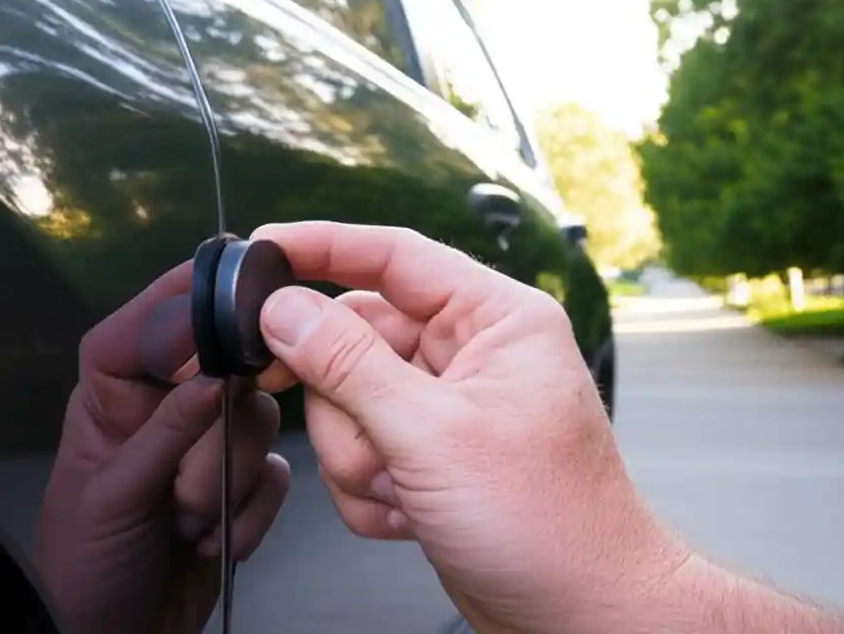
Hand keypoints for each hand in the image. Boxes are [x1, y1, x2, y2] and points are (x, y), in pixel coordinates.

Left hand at [37, 261, 289, 633]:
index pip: (141, 328)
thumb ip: (166, 433)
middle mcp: (161, 413)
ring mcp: (205, 448)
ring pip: (256, 422)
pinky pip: (278, 474)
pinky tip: (212, 543)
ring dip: (229, 485)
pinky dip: (251, 515)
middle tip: (182, 494)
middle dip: (215, 442)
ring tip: (187, 526)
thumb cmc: (84, 570)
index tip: (219, 279)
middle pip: (221, 372)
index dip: (176, 298)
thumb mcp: (113, 497)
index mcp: (111, 400)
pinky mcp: (241, 486)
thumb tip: (214, 375)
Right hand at [252, 222, 683, 633]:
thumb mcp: (433, 434)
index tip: (263, 249)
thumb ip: (348, 364)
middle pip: (354, 339)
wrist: (579, 616)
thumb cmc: (551, 525)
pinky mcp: (426, 456)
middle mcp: (470, 355)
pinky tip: (409, 514)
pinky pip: (358, 449)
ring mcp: (446, 408)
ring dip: (356, 456)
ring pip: (346, 401)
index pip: (392, 256)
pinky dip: (368, 489)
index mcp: (494, 320)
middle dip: (344, 403)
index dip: (322, 246)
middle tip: (364, 441)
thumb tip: (286, 309)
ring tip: (401, 490)